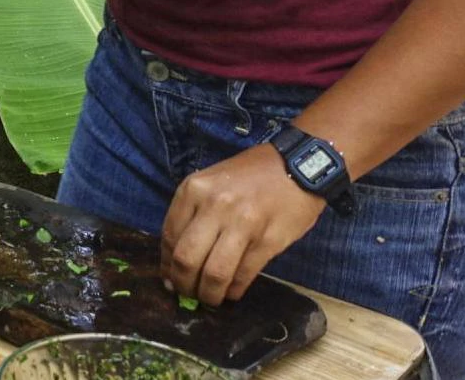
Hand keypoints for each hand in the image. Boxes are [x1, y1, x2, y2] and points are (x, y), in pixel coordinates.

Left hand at [160, 142, 327, 305]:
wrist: (297, 166)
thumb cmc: (250, 176)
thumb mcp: (211, 182)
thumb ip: (192, 213)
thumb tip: (175, 258)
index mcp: (194, 189)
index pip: (170, 236)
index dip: (167, 265)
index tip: (170, 278)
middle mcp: (214, 205)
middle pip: (187, 259)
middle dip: (184, 284)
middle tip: (188, 294)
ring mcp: (242, 223)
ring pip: (214, 273)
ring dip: (209, 294)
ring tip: (210, 299)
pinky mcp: (268, 241)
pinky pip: (243, 274)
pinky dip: (234, 290)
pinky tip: (232, 292)